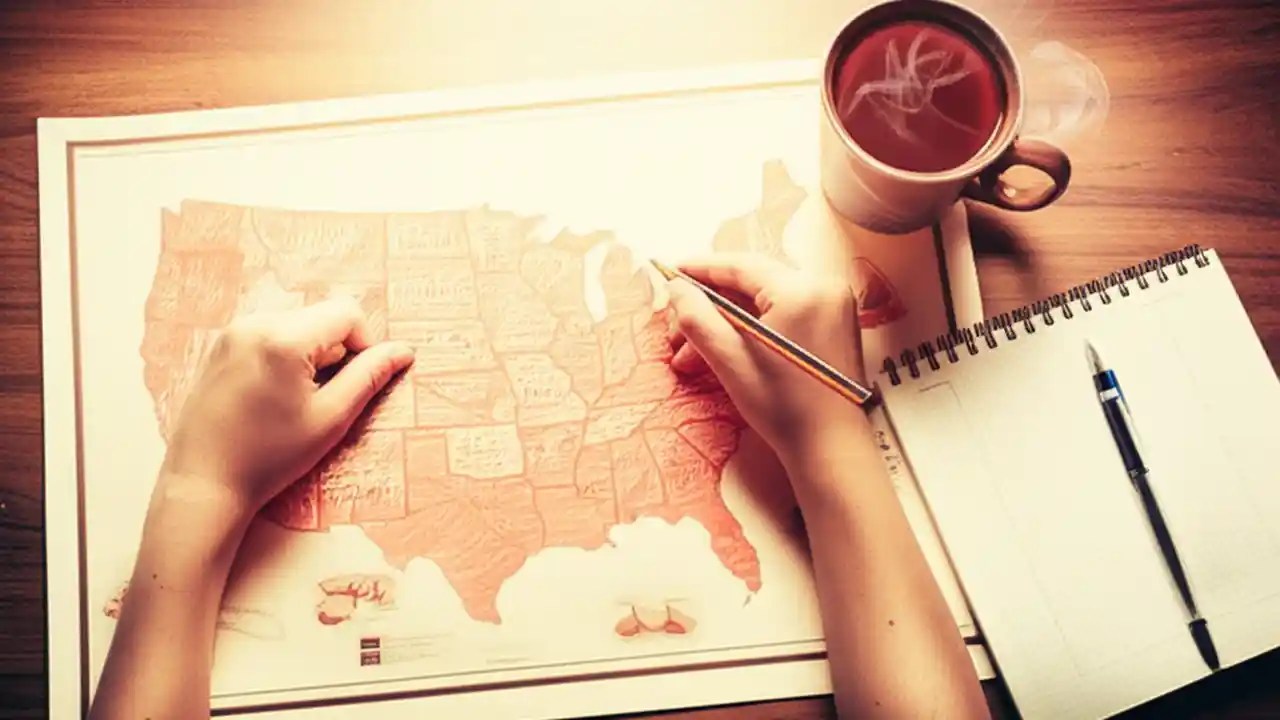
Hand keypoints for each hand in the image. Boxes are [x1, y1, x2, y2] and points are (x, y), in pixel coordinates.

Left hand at [160, 297, 414, 515]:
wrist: (204, 482)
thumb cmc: (269, 456)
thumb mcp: (331, 418)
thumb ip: (370, 377)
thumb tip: (404, 350)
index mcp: (283, 338)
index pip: (347, 312)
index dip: (365, 344)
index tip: (356, 382)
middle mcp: (254, 323)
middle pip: (321, 316)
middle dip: (335, 350)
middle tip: (325, 396)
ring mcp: (232, 332)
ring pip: (297, 324)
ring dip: (311, 353)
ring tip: (297, 398)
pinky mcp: (220, 346)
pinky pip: (269, 334)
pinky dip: (285, 355)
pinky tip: (274, 395)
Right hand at [666, 254, 867, 463]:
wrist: (830, 447)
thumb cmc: (784, 408)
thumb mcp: (729, 361)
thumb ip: (697, 317)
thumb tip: (677, 288)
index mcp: (801, 291)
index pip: (740, 266)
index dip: (701, 269)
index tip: (670, 272)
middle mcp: (824, 288)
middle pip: (752, 284)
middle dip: (709, 307)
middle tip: (675, 329)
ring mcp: (834, 305)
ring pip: (765, 302)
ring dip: (726, 322)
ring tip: (690, 354)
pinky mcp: (834, 324)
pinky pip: (783, 314)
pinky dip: (752, 329)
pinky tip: (723, 350)